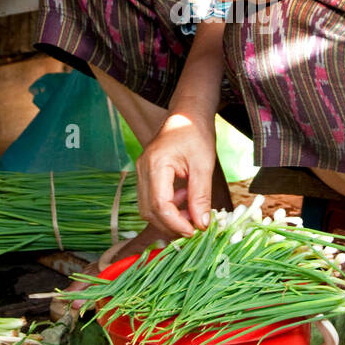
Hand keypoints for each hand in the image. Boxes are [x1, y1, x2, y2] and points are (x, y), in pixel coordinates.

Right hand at [136, 111, 217, 238]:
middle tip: (194, 229)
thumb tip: (202, 224)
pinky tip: (185, 200)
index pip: (160, 205)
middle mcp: (142, 169)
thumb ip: (201, 195)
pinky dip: (167, 207)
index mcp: (156, 164)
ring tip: (192, 212)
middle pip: (149, 211)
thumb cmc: (197, 133)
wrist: (187, 113)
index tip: (195, 232)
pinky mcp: (146, 174)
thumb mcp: (204, 165)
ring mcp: (141, 171)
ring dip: (168, 218)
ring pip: (148, 208)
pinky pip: (151, 198)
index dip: (176, 223)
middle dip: (171, 225)